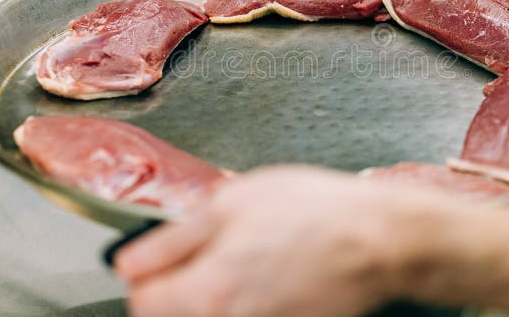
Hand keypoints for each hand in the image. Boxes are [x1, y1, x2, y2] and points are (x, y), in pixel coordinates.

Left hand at [114, 166, 412, 316]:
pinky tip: (268, 278)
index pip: (140, 302)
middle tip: (207, 255)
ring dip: (212, 296)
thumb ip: (173, 237)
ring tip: (244, 263)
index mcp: (205, 293)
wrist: (378, 241)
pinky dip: (244, 305)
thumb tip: (130, 260)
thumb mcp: (233, 202)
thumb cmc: (314, 213)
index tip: (163, 258)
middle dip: (178, 290)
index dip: (148, 274)